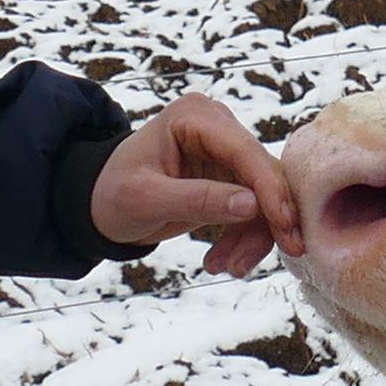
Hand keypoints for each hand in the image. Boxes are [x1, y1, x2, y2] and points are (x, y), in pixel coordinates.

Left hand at [91, 90, 301, 274]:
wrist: (99, 205)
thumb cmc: (112, 194)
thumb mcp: (147, 200)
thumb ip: (198, 200)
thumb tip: (253, 205)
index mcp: (194, 117)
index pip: (244, 151)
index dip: (270, 190)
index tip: (286, 228)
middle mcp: (217, 126)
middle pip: (261, 174)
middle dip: (263, 222)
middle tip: (254, 261)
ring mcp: (224, 151)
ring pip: (263, 196)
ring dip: (251, 237)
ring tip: (227, 268)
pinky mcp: (229, 176)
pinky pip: (253, 209)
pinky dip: (242, 238)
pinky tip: (220, 261)